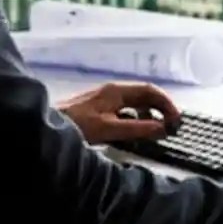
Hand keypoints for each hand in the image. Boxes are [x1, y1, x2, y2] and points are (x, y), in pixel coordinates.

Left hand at [56, 81, 180, 145]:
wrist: (46, 126)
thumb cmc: (77, 126)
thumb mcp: (109, 129)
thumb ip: (137, 129)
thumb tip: (162, 128)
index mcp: (117, 91)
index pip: (150, 91)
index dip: (166, 104)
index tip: (176, 120)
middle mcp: (112, 91)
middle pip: (144, 95)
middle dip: (160, 108)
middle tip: (171, 125)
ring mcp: (104, 99)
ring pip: (134, 103)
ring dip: (148, 114)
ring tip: (156, 130)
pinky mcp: (97, 108)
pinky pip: (124, 110)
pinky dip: (135, 119)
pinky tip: (134, 132)